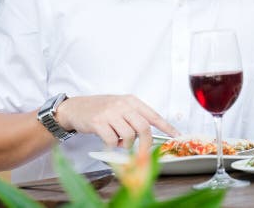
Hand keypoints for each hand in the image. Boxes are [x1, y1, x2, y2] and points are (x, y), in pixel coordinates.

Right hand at [56, 95, 179, 148]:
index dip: (166, 127)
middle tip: (143, 152)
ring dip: (126, 144)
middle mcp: (123, 105)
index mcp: (132, 101)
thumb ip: (135, 117)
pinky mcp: (98, 123)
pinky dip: (113, 146)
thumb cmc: (102, 109)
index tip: (176, 135)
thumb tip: (149, 136)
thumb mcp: (121, 107)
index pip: (153, 115)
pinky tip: (109, 142)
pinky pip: (112, 140)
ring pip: (129, 135)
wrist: (77, 107)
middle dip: (145, 143)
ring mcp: (110, 113)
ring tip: (119, 141)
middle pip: (143, 127)